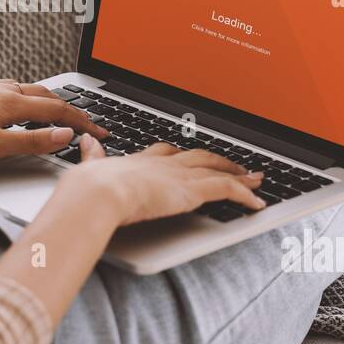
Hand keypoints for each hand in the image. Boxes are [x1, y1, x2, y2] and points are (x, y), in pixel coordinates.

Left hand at [0, 79, 108, 163]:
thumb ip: (31, 141)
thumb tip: (65, 135)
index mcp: (12, 102)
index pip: (59, 109)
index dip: (83, 121)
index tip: (100, 131)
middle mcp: (2, 89)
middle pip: (47, 95)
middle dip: (71, 108)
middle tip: (86, 122)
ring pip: (28, 91)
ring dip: (49, 102)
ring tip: (58, 114)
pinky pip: (10, 92)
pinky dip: (27, 100)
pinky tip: (16, 110)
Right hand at [62, 135, 264, 226]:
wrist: (99, 193)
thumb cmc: (90, 187)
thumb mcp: (90, 168)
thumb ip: (92, 156)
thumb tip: (87, 141)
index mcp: (141, 160)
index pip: (167, 153)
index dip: (181, 155)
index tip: (188, 155)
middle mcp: (164, 164)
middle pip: (199, 156)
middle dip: (219, 159)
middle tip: (234, 163)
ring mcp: (180, 175)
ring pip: (218, 170)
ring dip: (240, 174)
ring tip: (256, 178)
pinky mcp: (192, 190)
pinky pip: (228, 189)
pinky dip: (246, 194)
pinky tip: (257, 202)